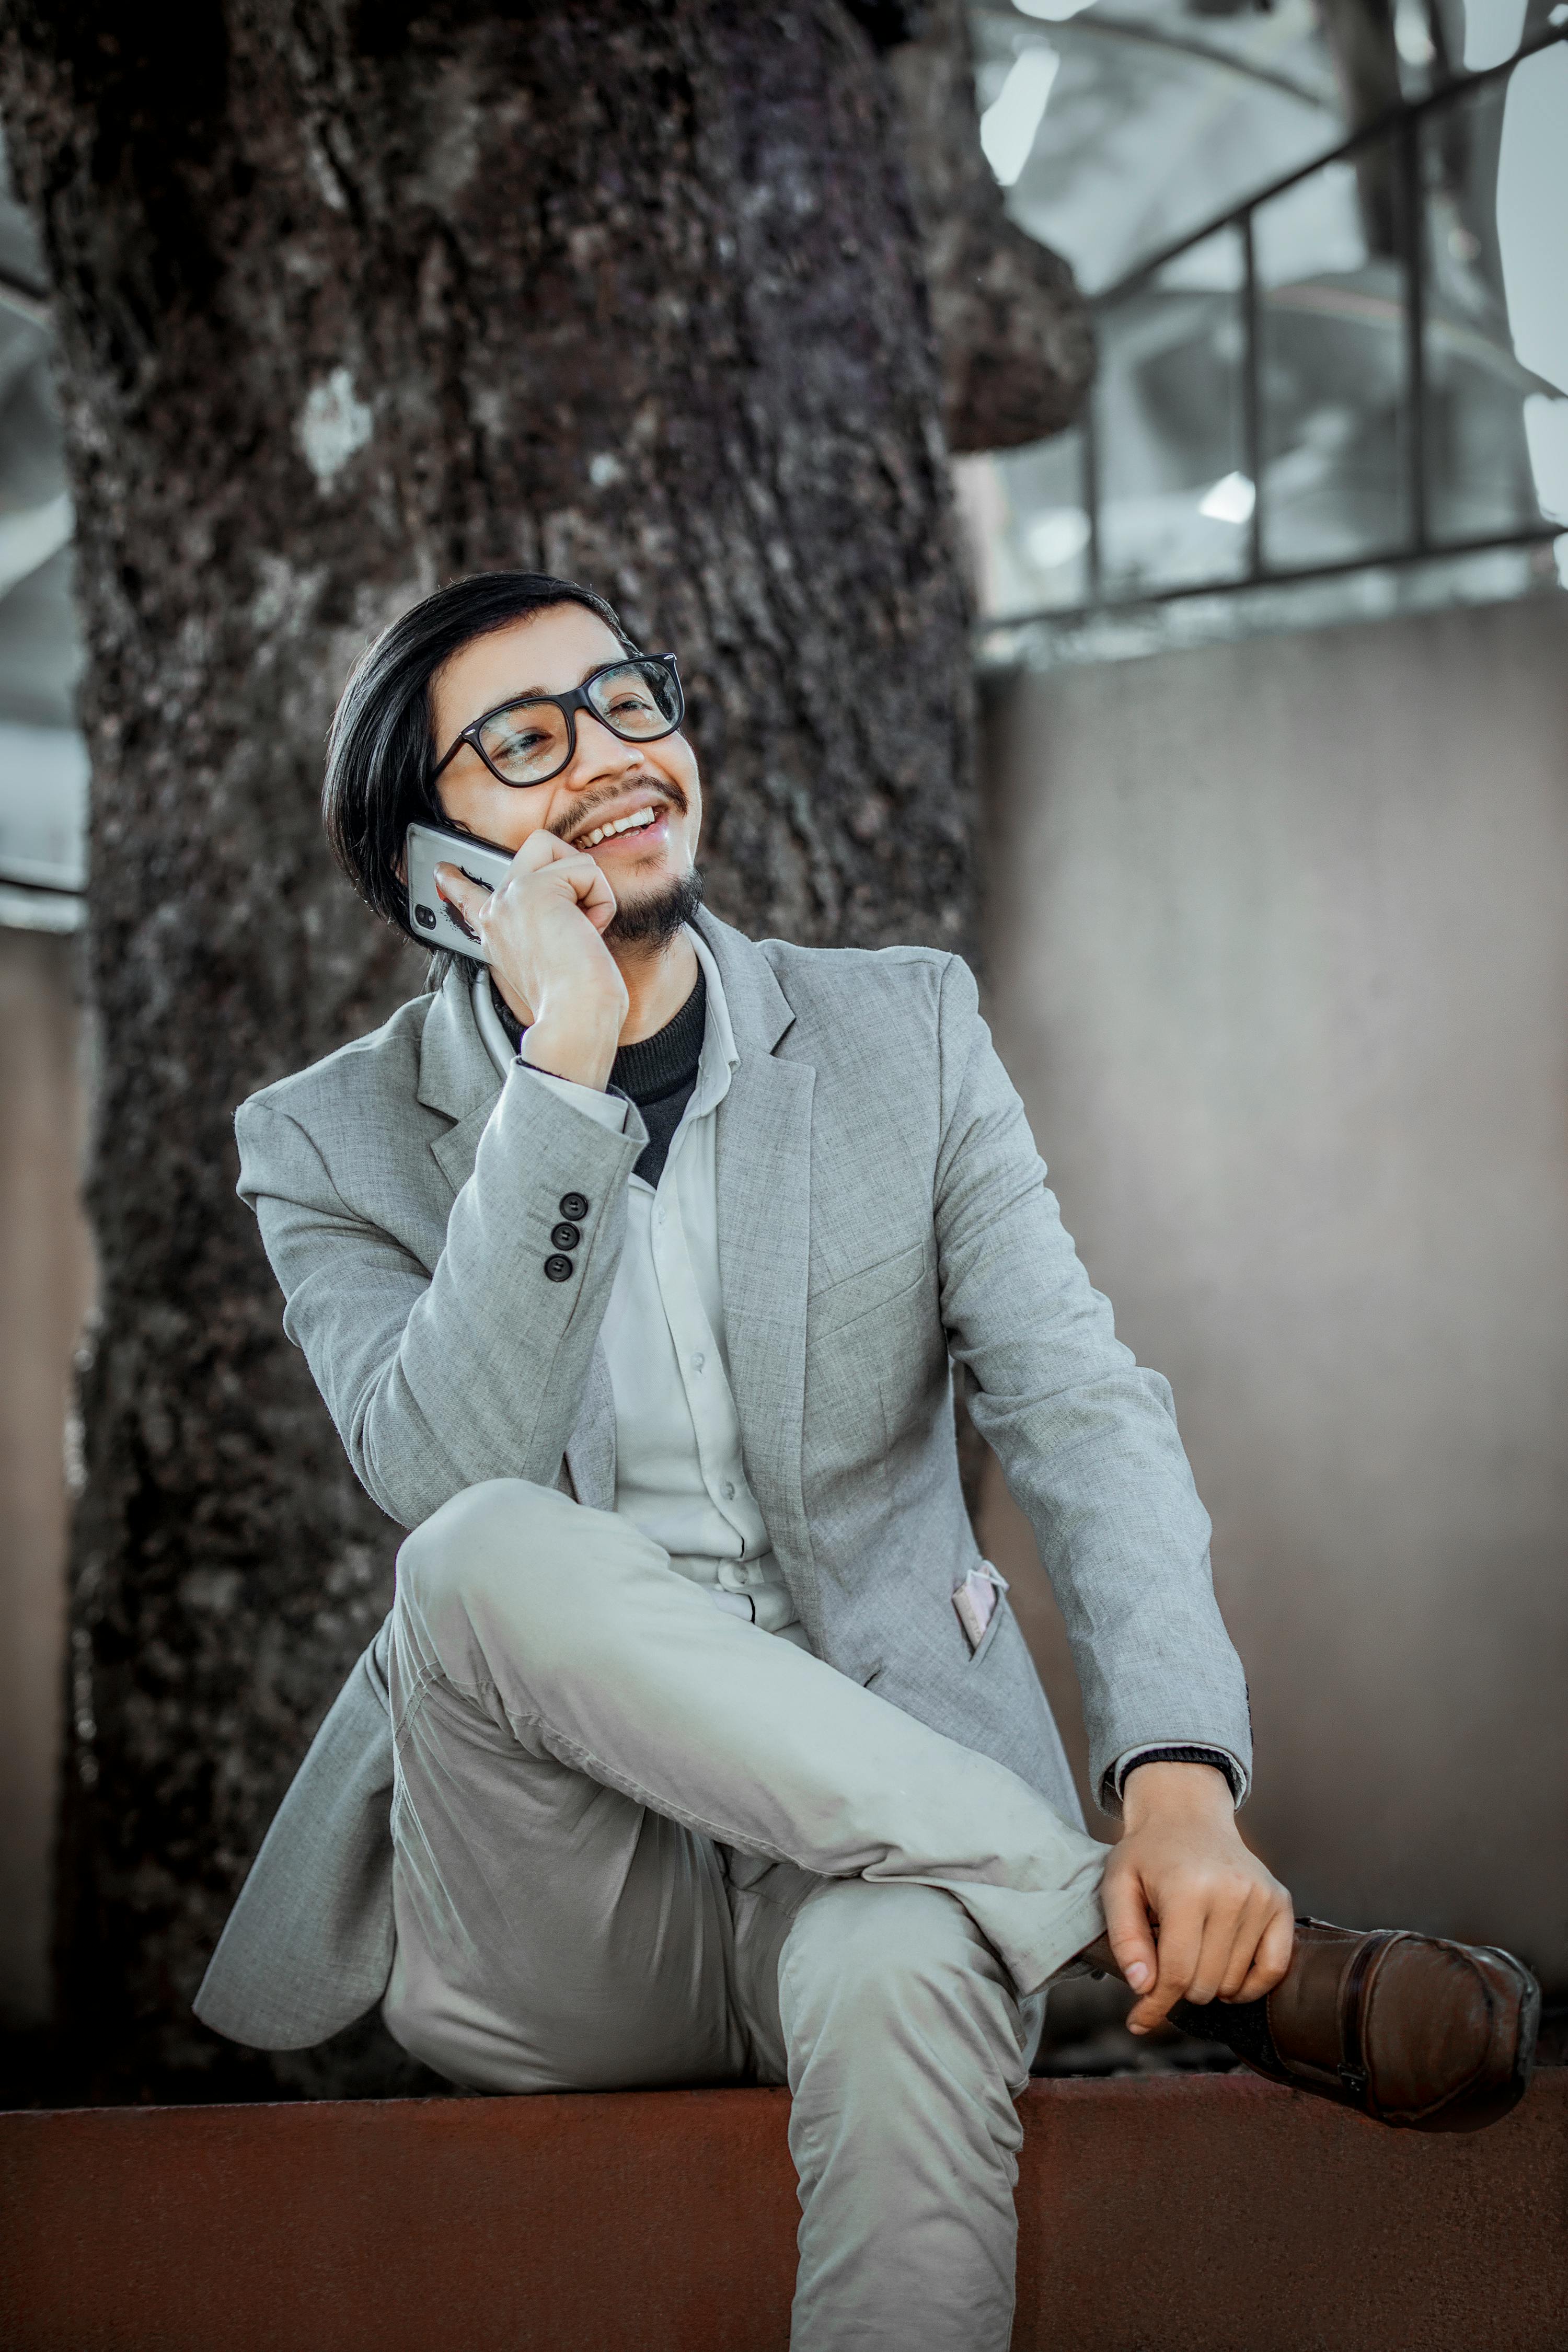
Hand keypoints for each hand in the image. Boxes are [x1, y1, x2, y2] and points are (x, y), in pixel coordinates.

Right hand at [435, 832, 627, 1088]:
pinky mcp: (535, 888)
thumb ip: (542, 927)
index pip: (467, 897)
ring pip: (569, 854)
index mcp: (495, 933)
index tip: (442, 870)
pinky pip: (588, 870)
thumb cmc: (572, 999)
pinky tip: (589, 931)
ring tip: (584, 930)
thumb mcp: (546, 958)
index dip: (455, 881)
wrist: (573, 1016)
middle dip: (576, 871)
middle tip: (581, 917)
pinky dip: (602, 900)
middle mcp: (496, 911)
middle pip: (539, 846)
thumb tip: (569, 909)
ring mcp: (510, 896)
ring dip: (593, 890)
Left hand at [1100, 1761, 1293, 2033]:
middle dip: (1180, 1989)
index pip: (1175, 1972)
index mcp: (1187, 1889)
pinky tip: (1227, 1975)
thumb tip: (1142, 1986)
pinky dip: (1251, 1985)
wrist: (1187, 1815)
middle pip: (1206, 1983)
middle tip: (1166, 1965)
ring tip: (1193, 1954)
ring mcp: (1261, 1897)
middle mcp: (1231, 1893)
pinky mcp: (1281, 1901)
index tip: (1138, 2022)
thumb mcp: (1117, 1885)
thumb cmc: (1148, 1854)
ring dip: (1211, 1984)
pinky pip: (1275, 1968)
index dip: (1154, 2005)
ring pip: (1236, 1982)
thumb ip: (1125, 1937)